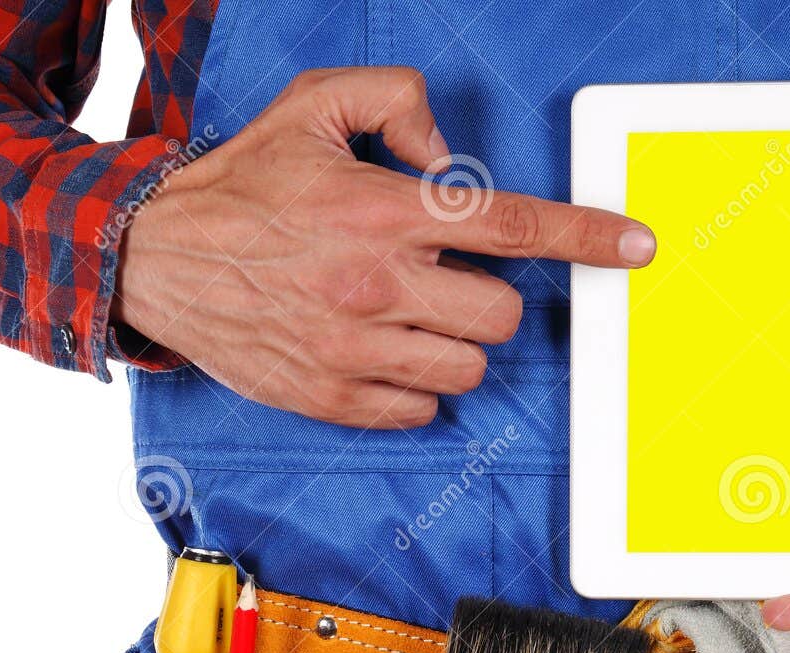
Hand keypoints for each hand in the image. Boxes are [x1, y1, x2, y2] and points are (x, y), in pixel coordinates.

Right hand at [112, 67, 655, 427]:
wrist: (153, 259)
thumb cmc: (239, 186)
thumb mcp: (312, 107)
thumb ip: (398, 103)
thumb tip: (453, 156)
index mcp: (384, 210)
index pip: (514, 228)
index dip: (587, 238)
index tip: (637, 245)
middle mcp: (378, 284)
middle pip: (501, 318)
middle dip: (487, 301)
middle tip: (442, 283)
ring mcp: (356, 350)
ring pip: (467, 372)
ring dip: (452, 347)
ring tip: (405, 319)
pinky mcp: (334, 398)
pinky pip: (422, 412)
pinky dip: (414, 389)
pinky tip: (377, 354)